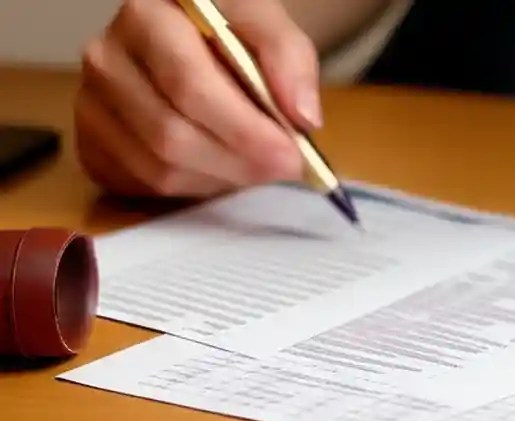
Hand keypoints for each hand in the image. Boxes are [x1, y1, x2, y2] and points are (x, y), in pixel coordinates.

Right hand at [74, 0, 320, 197]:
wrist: (196, 42)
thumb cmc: (231, 33)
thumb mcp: (267, 26)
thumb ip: (290, 60)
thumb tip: (302, 117)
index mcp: (146, 18)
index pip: (188, 85)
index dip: (244, 129)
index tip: (291, 153)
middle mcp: (106, 60)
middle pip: (171, 135)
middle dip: (239, 161)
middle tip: (284, 167)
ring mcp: (91, 106)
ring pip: (160, 168)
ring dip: (221, 177)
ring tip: (255, 163)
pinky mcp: (92, 147)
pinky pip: (145, 187)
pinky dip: (195, 187)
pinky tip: (219, 167)